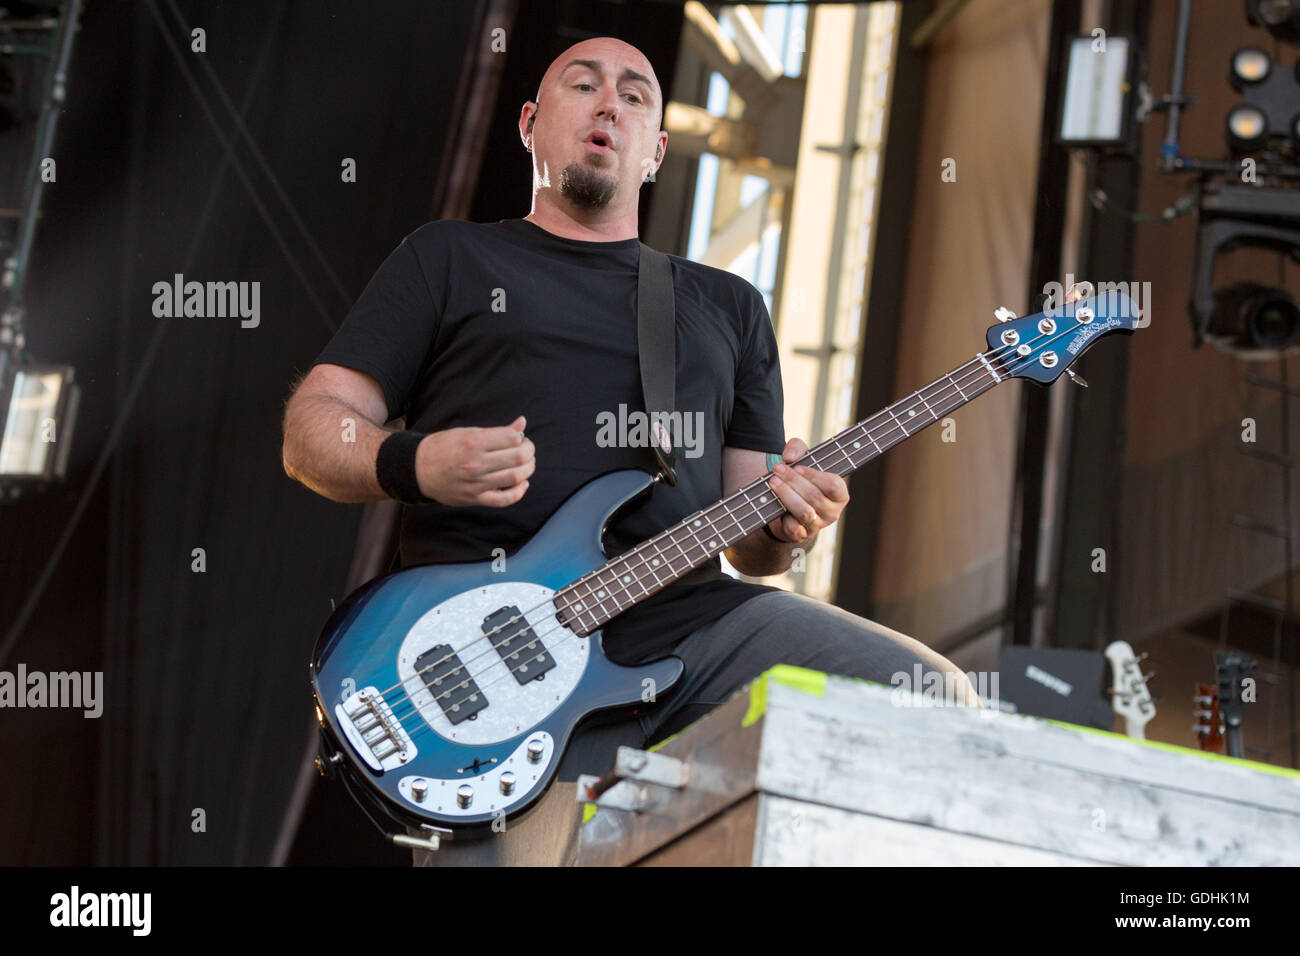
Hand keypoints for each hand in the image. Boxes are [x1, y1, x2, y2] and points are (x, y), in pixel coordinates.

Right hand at [416, 415, 534, 506]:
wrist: (417, 468)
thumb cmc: (443, 447)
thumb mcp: (467, 432)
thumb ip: (497, 431)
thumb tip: (522, 423)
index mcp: (474, 442)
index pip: (512, 438)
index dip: (522, 437)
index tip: (520, 438)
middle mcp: (476, 463)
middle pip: (519, 458)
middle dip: (529, 452)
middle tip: (527, 450)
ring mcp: (476, 483)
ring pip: (515, 477)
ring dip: (528, 469)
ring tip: (526, 464)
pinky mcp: (474, 499)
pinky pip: (504, 500)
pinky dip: (518, 492)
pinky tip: (522, 483)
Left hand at [766, 437, 848, 542]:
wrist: (787, 505)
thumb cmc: (800, 479)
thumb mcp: (802, 458)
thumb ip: (798, 448)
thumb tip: (790, 456)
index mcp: (840, 494)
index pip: (833, 485)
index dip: (814, 476)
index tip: (797, 467)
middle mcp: (832, 512)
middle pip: (814, 496)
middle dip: (793, 481)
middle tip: (777, 469)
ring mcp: (818, 525)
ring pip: (804, 511)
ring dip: (786, 495)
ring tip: (773, 482)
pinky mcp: (801, 535)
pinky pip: (793, 526)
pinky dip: (782, 514)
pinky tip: (774, 502)